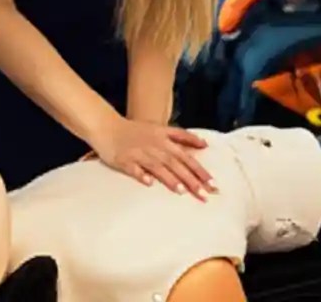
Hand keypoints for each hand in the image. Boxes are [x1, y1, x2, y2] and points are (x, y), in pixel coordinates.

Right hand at [90, 117, 217, 199]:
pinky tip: (149, 183)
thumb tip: (204, 145)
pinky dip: (141, 175)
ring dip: (170, 178)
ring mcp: (139, 153)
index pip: (186, 156)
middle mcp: (155, 146)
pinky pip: (134, 168)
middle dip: (191, 179)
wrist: (108, 126)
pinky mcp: (124, 159)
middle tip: (205, 194)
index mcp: (164, 139)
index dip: (199, 169)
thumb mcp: (161, 128)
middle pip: (176, 163)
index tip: (212, 183)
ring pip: (157, 166)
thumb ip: (182, 136)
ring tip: (182, 191)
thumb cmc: (135, 130)